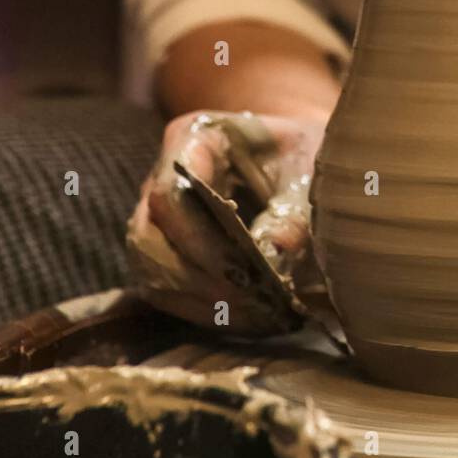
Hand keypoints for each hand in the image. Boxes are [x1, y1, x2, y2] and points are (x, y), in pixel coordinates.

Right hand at [127, 110, 325, 334]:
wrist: (300, 158)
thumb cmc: (305, 158)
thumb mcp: (310, 174)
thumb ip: (293, 212)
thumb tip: (273, 255)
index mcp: (194, 138)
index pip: (169, 196)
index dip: (199, 240)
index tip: (244, 270)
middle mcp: (163, 177)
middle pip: (147, 238)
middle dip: (195, 278)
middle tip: (249, 301)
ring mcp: (158, 217)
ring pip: (149, 271)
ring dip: (198, 302)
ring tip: (254, 316)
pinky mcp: (168, 251)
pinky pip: (165, 290)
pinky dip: (202, 310)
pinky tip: (248, 319)